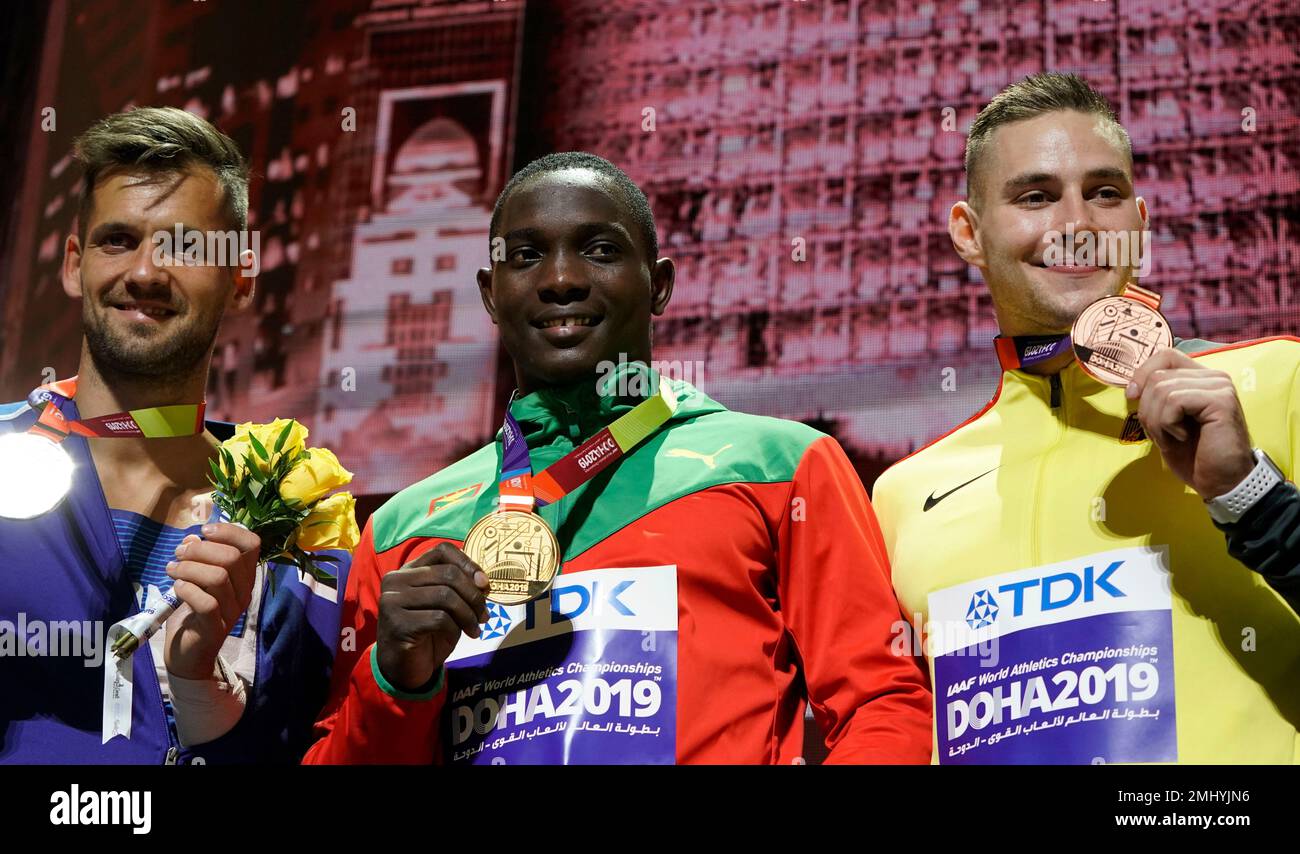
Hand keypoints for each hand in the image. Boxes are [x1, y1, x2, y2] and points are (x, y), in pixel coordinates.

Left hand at [164, 523, 260, 679]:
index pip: (252, 544)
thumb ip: (198, 557)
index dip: (229, 531)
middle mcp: (244, 591)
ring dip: (189, 568)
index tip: (204, 531)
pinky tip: (176, 589)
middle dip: (200, 549)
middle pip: (232, 558)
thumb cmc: (193, 611)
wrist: (188, 653)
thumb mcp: (196, 578)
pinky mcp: (215, 628)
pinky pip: (206, 603)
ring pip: (218, 577)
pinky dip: (187, 590)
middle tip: (179, 553)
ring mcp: (232, 611)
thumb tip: (192, 538)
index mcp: (243, 575)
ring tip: (172, 569)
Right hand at [376, 542, 490, 692]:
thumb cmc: (427, 634)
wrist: (403, 669)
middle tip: (484, 615)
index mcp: (408, 571)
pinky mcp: (398, 624)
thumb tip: (483, 582)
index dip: (468, 564)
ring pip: (446, 596)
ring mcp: (393, 601)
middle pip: (448, 574)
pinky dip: (455, 628)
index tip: (484, 585)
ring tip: (475, 628)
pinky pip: (439, 618)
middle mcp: (395, 581)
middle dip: (474, 595)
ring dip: (468, 614)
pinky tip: (456, 637)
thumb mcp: (445, 606)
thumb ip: (458, 588)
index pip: (442, 551)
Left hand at [1127, 347, 1255, 499]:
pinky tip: (1183, 437)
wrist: (1221, 482)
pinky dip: (1168, 424)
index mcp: (1200, 378)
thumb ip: (1154, 398)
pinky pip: (1174, 400)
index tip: (1131, 397)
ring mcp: (1219, 386)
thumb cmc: (1194, 456)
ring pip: (1162, 388)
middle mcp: (1213, 377)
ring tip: (1173, 438)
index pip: (1165, 355)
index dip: (1142, 373)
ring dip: (1157, 421)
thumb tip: (1131, 386)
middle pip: (1157, 375)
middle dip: (1147, 409)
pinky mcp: (1221, 400)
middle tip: (1162, 434)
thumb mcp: (1164, 422)